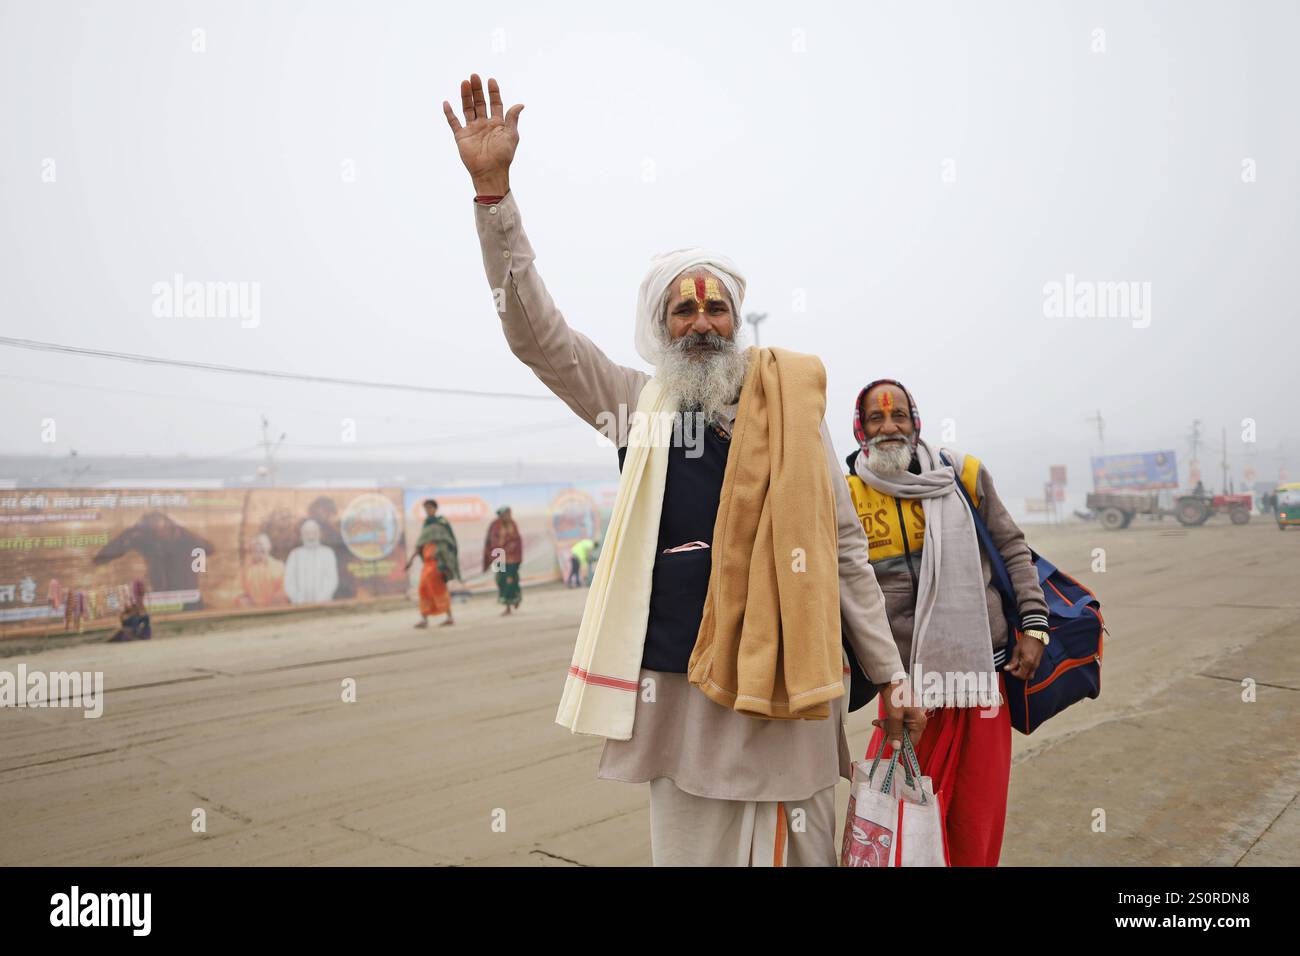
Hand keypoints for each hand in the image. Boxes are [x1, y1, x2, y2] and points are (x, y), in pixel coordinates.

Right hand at [442, 73, 523, 195]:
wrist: (490, 172)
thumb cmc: (503, 156)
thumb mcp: (511, 135)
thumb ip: (512, 119)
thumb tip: (520, 104)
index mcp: (497, 124)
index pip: (495, 103)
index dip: (493, 92)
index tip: (491, 80)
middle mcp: (484, 124)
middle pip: (480, 103)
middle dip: (477, 90)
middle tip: (475, 76)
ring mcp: (472, 129)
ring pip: (467, 108)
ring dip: (465, 96)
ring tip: (465, 82)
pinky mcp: (461, 137)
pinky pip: (453, 122)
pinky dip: (449, 113)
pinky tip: (447, 103)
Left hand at [874, 679, 926, 749]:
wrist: (889, 679)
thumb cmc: (895, 694)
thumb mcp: (894, 716)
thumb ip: (896, 732)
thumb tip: (896, 747)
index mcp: (919, 721)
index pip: (913, 741)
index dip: (901, 743)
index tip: (890, 743)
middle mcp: (917, 720)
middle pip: (905, 735)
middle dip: (892, 733)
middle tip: (883, 727)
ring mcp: (910, 716)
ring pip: (899, 729)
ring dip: (888, 727)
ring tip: (879, 722)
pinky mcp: (904, 713)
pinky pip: (896, 723)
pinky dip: (888, 723)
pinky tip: (878, 721)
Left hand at [1005, 631, 1045, 679]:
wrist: (1036, 636)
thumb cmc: (1026, 641)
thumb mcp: (1016, 650)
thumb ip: (1012, 661)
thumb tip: (1007, 668)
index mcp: (1027, 662)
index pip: (1020, 675)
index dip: (1013, 673)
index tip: (1010, 668)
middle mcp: (1033, 665)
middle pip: (1026, 677)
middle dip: (1018, 675)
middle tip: (1014, 668)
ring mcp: (1037, 665)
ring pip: (1030, 675)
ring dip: (1023, 673)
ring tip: (1018, 665)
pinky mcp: (1038, 663)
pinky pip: (1032, 671)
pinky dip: (1027, 670)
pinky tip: (1023, 663)